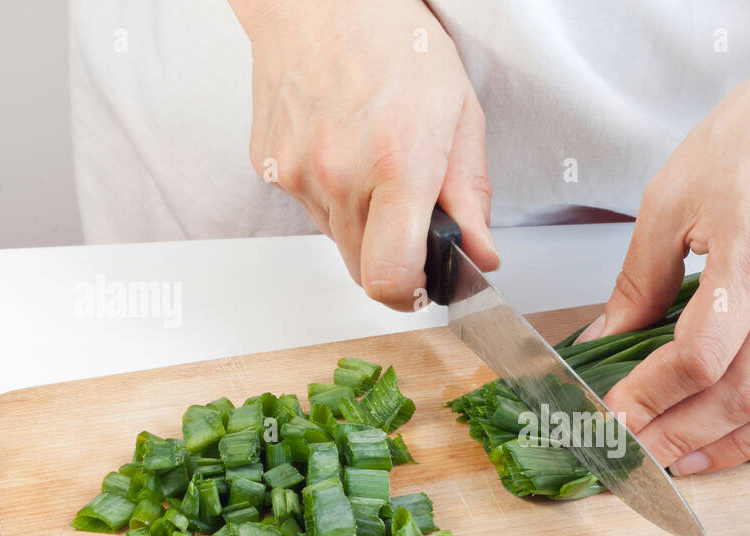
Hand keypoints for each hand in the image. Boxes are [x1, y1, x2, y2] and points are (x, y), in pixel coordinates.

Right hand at [232, 0, 499, 309]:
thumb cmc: (394, 43)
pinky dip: (332, 196)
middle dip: (393, 261)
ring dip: (363, 225)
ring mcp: (296, 174)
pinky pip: (310, 209)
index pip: (391, 277)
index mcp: (397, 165)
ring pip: (338, 242)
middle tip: (411, 220)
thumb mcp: (459, 114)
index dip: (411, 293)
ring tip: (376, 166)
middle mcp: (339, 176)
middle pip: (364, 272)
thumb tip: (481, 255)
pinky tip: (344, 149)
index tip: (427, 280)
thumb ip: (471, 196)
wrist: (319, 0)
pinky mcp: (269, 167)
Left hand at [581, 58, 749, 473]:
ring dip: (739, 446)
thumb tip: (601, 344)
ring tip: (689, 460)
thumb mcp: (668, 202)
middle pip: (747, 392)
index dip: (654, 396)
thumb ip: (638, 282)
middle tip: (639, 453)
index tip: (615, 416)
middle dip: (684, 434)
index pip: (703, 355)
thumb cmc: (743, 147)